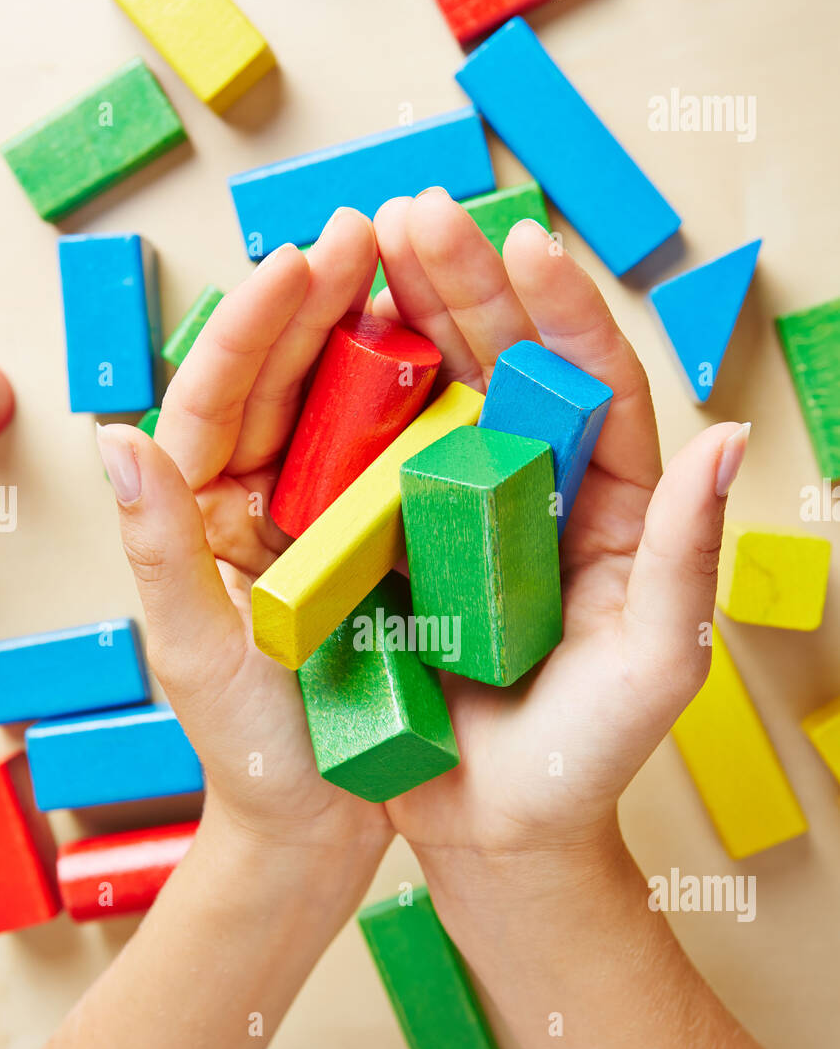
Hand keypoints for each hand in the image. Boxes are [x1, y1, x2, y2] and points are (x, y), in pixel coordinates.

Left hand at [97, 210, 392, 862]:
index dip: (255, 326)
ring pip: (342, 406)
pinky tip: (460, 358)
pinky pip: (397, 459)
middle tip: (373, 232)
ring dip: (376, 336)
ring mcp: (317, 518)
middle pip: (282, 381)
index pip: (214, 399)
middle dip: (321, 303)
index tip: (302, 262)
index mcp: (198, 516)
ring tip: (419, 268)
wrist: (321, 823)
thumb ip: (160, 551)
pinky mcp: (375, 544)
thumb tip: (115, 440)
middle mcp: (254, 503)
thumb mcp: (199, 656)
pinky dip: (424, 407)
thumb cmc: (254, 754)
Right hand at [373, 189, 747, 861]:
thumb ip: (683, 555)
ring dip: (402, 326)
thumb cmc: (585, 759)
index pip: (594, 388)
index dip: (562, 313)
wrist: (499, 832)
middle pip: (507, 372)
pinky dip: (346, 411)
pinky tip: (320, 354)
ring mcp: (459, 520)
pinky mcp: (395, 553)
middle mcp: (534, 497)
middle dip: (465, 289)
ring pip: (434, 403)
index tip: (524, 246)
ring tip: (361, 252)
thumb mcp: (655, 664)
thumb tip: (728, 439)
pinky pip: (370, 469)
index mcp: (606, 508)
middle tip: (415, 216)